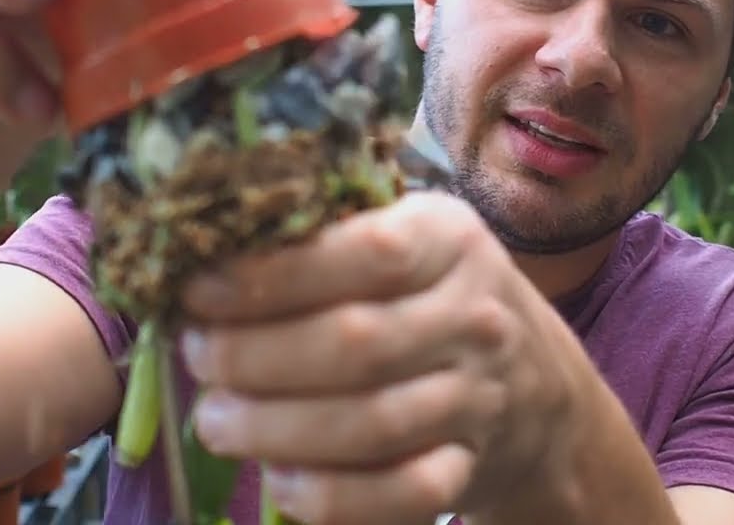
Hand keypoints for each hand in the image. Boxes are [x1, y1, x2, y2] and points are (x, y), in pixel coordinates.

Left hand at [180, 192, 577, 524]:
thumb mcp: (408, 238)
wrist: (536, 383)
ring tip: (215, 419)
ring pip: (370, 424)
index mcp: (449, 239)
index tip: (198, 288)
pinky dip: (332, 496)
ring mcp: (478, 397)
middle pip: (356, 344)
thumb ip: (328, 236)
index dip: (274, 274)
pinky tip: (282, 482)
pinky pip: (402, 495)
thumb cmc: (437, 296)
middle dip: (254, 356)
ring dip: (274, 428)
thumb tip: (205, 250)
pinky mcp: (469, 467)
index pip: (367, 250)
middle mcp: (473, 315)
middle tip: (198, 357)